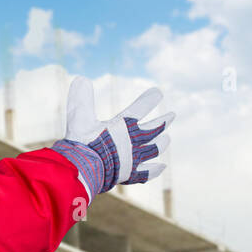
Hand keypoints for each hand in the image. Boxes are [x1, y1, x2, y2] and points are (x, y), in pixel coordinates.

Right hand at [51, 77, 172, 202]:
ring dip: (162, 143)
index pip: (141, 108)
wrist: (84, 170)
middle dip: (163, 121)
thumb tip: (81, 78)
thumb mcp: (79, 117)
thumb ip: (81, 98)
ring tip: (167, 138)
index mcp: (124, 125)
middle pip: (154, 129)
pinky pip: (147, 172)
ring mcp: (134, 159)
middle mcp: (134, 141)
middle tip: (172, 115)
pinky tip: (161, 167)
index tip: (158, 93)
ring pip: (154, 149)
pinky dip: (155, 169)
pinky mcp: (130, 174)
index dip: (150, 99)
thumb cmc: (81, 142)